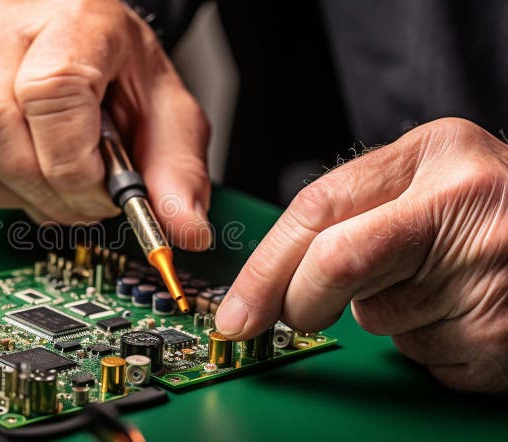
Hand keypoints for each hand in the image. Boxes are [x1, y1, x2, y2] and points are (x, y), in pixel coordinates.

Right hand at [0, 0, 211, 249]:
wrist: (64, 25)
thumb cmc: (110, 61)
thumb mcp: (163, 105)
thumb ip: (177, 169)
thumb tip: (184, 230)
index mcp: (71, 21)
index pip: (50, 93)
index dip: (73, 165)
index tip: (101, 194)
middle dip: (42, 189)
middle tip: (79, 200)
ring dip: (10, 193)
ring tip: (48, 184)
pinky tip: (14, 174)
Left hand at [216, 118, 507, 392]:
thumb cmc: (496, 209)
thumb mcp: (430, 179)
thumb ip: (357, 209)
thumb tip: (275, 281)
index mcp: (437, 153)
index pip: (319, 210)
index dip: (265, 269)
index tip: (236, 312)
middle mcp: (468, 204)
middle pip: (338, 264)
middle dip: (300, 302)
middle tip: (296, 316)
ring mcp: (493, 272)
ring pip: (379, 320)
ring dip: (387, 316)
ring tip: (440, 285)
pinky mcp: (504, 335)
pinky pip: (424, 355)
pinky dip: (428, 345)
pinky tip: (465, 313)